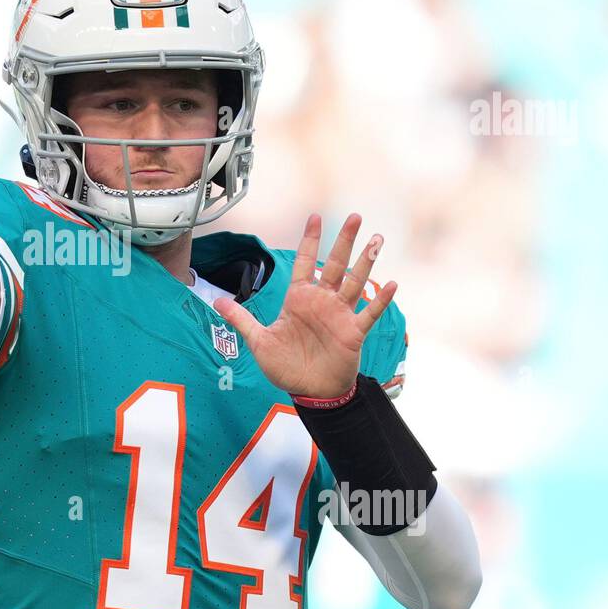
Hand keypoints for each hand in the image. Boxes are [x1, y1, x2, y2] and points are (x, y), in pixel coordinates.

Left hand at [214, 213, 396, 398]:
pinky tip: (391, 284)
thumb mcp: (259, 342)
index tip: (314, 217)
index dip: (310, 240)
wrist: (309, 391)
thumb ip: (241, 320)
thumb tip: (216, 303)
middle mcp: (321, 301)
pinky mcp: (354, 332)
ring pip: (355, 281)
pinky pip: (369, 312)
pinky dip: (380, 299)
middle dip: (344, 240)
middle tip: (355, 217)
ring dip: (366, 262)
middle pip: (335, 264)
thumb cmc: (285, 366)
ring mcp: (340, 314)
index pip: (304, 262)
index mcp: (298, 298)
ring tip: (377, 240)